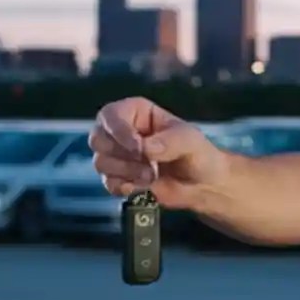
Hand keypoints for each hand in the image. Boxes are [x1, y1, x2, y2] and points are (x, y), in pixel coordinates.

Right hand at [89, 97, 229, 209]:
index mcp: (135, 112)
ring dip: (127, 173)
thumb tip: (145, 149)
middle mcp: (121, 131)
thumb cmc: (197, 153)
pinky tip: (144, 187)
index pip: (110, 115)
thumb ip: (169, 142)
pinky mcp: (118, 178)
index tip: (139, 150)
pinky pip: (108, 182)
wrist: (202, 185)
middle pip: (97, 139)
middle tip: (149, 166)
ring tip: (152, 177)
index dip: (119, 132)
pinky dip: (125, 187)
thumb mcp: (189, 141)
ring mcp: (118, 156)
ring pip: (101, 162)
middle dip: (123, 156)